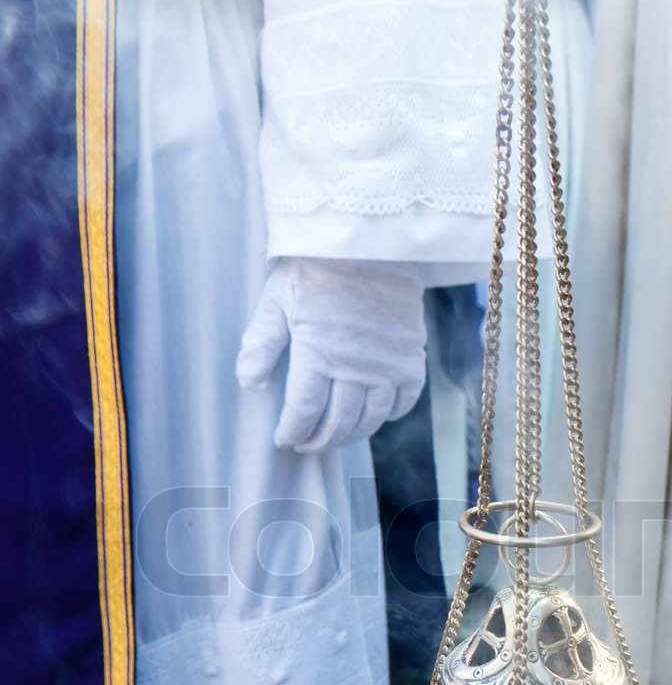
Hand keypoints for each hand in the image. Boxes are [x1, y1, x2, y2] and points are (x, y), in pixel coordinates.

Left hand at [236, 259, 426, 451]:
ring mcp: (387, 365)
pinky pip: (403, 401)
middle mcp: (355, 367)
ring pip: (371, 418)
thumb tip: (249, 383)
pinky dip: (389, 415)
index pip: (304, 412)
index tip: (284, 439)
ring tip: (338, 435)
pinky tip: (375, 415)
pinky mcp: (410, 358)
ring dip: (353, 434)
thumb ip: (260, 343)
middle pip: (338, 423)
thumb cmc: (316, 267)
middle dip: (320, 441)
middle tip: (308, 444)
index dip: (292, 432)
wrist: (368, 241)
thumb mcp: (277, 299)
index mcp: (317, 353)